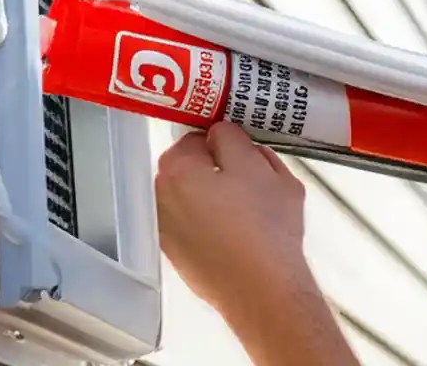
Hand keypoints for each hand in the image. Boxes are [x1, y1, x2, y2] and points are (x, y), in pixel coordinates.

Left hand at [155, 122, 356, 365]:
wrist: (263, 291)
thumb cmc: (265, 231)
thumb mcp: (260, 165)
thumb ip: (234, 139)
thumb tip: (223, 135)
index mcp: (177, 169)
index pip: (198, 137)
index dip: (226, 143)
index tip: (243, 154)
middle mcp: (162, 197)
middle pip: (193, 168)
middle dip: (220, 171)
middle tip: (254, 183)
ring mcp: (167, 229)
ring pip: (195, 197)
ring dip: (216, 198)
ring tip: (251, 213)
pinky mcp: (179, 254)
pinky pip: (198, 226)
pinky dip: (214, 225)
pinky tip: (240, 235)